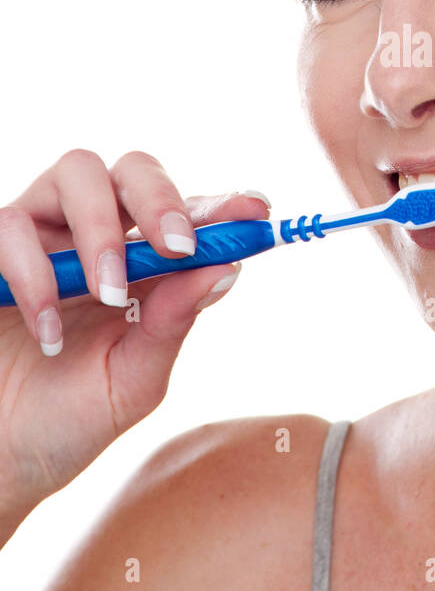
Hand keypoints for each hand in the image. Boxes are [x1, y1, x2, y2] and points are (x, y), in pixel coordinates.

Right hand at [0, 148, 266, 522]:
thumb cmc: (66, 421)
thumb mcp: (132, 381)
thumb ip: (172, 324)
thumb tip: (224, 268)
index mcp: (144, 264)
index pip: (190, 214)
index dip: (224, 204)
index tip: (256, 211)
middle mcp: (97, 236)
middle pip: (134, 169)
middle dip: (162, 197)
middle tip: (176, 247)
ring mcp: (43, 237)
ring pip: (77, 171)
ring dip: (101, 228)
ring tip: (106, 295)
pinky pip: (12, 225)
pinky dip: (36, 273)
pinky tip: (48, 330)